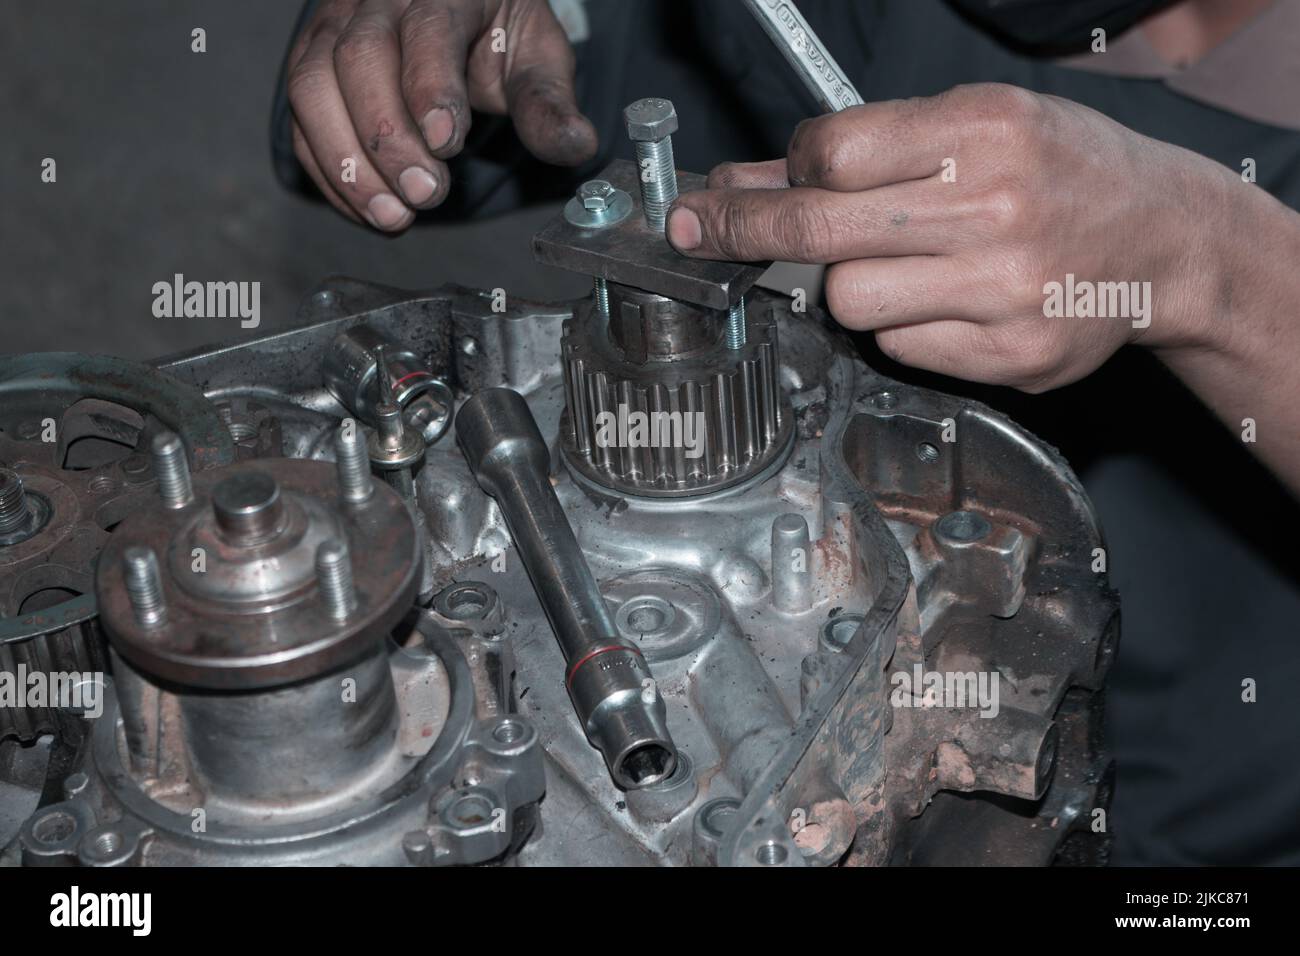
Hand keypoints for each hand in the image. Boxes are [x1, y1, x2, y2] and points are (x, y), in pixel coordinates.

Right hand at [286, 0, 596, 230]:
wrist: (452, 10)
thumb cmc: (493, 34)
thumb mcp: (534, 56)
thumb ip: (548, 103)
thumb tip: (576, 144)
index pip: (429, 29)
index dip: (431, 87)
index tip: (446, 144)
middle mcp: (376, 1)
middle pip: (360, 59)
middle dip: (389, 138)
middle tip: (426, 194)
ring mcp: (333, 30)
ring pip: (312, 86)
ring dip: (348, 162)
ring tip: (392, 214)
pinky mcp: (310, 66)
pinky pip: (300, 120)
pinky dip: (330, 172)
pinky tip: (368, 207)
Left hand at [666, 83, 1237, 391]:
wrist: (1164, 239)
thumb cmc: (1059, 171)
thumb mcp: (976, 127)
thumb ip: (866, 150)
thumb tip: (748, 181)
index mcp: (985, 131)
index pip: (832, 152)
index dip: (786, 170)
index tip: (768, 180)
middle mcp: (994, 208)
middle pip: (817, 230)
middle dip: (743, 230)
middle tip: (703, 229)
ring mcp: (1004, 289)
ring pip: (848, 300)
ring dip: (845, 285)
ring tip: (898, 265)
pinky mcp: (1011, 355)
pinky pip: (899, 346)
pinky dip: (901, 325)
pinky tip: (946, 301)